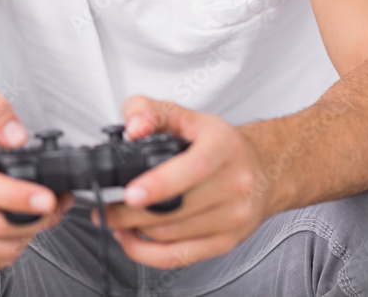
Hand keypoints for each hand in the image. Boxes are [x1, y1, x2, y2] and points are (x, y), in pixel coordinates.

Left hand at [99, 96, 270, 268]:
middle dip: (128, 211)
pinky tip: (130, 238)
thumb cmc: (221, 144)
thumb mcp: (186, 115)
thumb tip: (133, 127)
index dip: (160, 183)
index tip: (131, 192)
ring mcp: (233, 217)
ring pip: (172, 234)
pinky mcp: (226, 242)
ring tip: (113, 218)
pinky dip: (147, 252)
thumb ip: (150, 111)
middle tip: (103, 205)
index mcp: (224, 148)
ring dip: (133, 230)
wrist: (265, 170)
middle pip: (175, 208)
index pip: (193, 168)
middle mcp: (234, 185)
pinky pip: (180, 257)